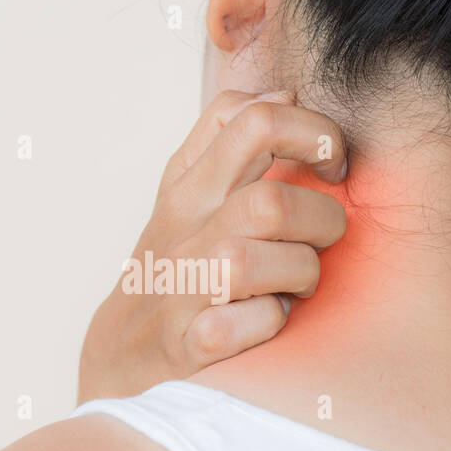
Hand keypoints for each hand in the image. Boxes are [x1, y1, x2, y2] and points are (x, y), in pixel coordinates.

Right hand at [78, 90, 346, 402]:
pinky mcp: (190, 343)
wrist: (121, 357)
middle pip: (271, 201)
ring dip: (300, 274)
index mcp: (190, 186)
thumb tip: (282, 93)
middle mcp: (185, 230)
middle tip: (323, 240)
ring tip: (297, 285)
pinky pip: (252, 322)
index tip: (330, 164)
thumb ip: (228, 141)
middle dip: (321, 221)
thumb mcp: (187, 196)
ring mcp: (183, 287)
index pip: (251, 120)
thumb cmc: (172, 270)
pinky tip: (267, 322)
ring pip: (256, 261)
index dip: (309, 130)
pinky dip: (271, 323)